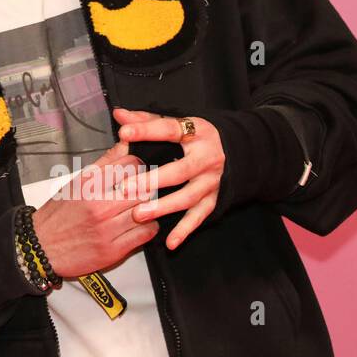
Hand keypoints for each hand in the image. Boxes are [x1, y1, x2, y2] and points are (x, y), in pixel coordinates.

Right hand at [30, 139, 159, 278]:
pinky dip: (147, 228)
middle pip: (143, 188)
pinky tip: (139, 225)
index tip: (137, 172)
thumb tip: (125, 144)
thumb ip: (104, 164)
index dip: (139, 166)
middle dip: (147, 188)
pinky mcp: (113, 250)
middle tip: (143, 191)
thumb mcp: (75, 182)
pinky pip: (145, 234)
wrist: (40, 247)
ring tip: (141, 209)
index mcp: (88, 184)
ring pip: (148, 211)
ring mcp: (106, 229)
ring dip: (149, 209)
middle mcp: (98, 205)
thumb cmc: (58, 214)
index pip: (130, 165)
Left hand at [111, 107, 224, 250]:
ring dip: (163, 207)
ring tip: (138, 214)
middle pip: (179, 171)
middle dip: (152, 180)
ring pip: (188, 197)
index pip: (169, 129)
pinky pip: (199, 217)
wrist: (237, 149)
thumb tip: (118, 114)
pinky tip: (170, 243)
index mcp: (195, 132)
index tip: (124, 133)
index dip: (146, 130)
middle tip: (126, 188)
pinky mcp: (215, 199)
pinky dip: (185, 231)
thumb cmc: (194, 135)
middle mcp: (207, 158)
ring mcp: (211, 181)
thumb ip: (145, 119)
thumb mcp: (176, 122)